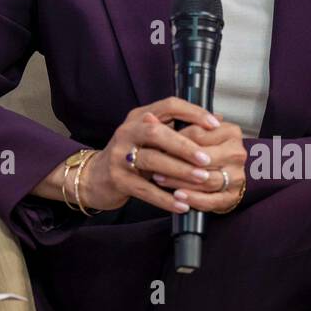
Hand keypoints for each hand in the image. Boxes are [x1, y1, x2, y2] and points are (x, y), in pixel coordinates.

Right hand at [82, 98, 240, 214]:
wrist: (94, 177)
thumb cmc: (131, 155)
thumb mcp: (149, 137)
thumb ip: (177, 128)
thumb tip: (217, 121)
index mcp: (139, 117)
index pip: (168, 105)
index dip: (192, 112)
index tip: (214, 124)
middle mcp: (127, 131)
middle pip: (156, 132)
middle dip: (184, 145)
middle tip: (206, 158)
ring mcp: (120, 156)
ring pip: (151, 161)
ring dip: (179, 171)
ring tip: (201, 180)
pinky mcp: (117, 179)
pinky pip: (145, 190)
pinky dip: (165, 198)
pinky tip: (182, 205)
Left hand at [146, 111, 246, 214]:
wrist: (218, 174)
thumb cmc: (201, 149)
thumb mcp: (188, 134)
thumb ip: (171, 125)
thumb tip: (147, 118)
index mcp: (230, 132)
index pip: (198, 133)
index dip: (174, 138)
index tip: (156, 141)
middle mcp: (238, 153)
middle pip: (203, 157)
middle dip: (175, 160)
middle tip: (152, 162)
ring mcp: (238, 176)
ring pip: (205, 179)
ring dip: (179, 180)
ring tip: (158, 178)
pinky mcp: (232, 197)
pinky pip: (211, 200)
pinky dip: (193, 198)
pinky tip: (177, 196)